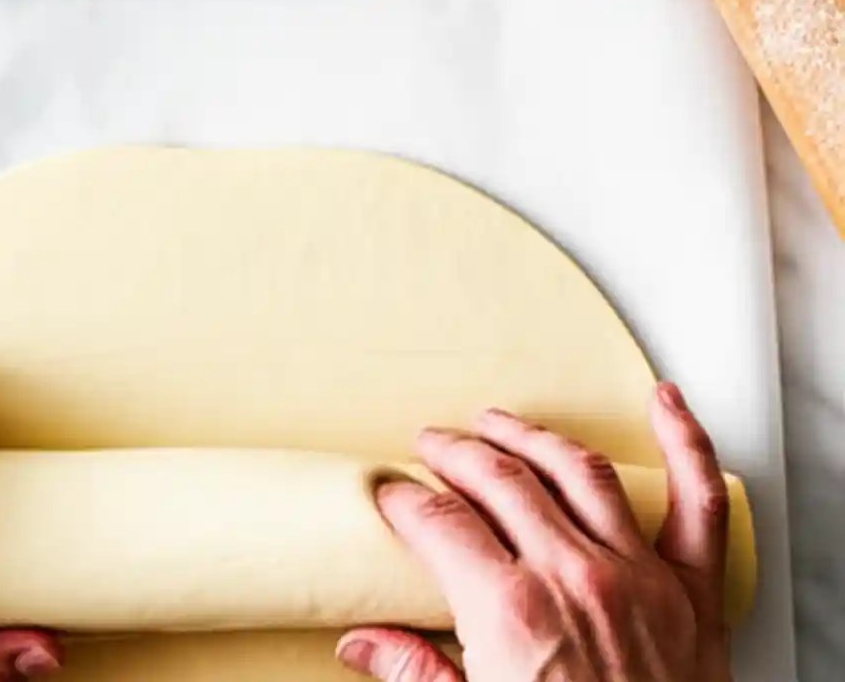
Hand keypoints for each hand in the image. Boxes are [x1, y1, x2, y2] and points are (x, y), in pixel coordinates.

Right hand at [336, 382, 730, 681]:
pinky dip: (687, 445)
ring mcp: (640, 577)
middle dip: (456, 452)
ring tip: (500, 422)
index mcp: (511, 613)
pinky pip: (699, 503)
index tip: (391, 493)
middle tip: (433, 444)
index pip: (439, 524)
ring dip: (532, 436)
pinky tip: (667, 405)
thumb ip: (415, 674)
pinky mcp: (694, 593)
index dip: (404, 501)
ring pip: (579, 471)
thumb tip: (362, 644)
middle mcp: (575, 577)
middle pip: (502, 480)